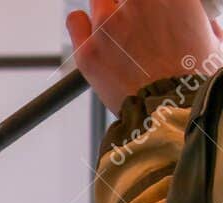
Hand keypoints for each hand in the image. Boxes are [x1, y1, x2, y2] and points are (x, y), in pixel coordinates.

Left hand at [67, 0, 222, 107]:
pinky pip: (75, 20)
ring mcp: (108, 26)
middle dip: (129, 5)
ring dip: (107, 13)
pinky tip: (91, 34)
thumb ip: (200, 23)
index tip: (150, 11)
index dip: (149, 4)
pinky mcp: (88, 50)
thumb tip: (197, 23)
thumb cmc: (195, 80)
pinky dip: (81, 25)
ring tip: (116, 33)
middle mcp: (136, 3)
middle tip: (137, 24)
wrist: (170, 111)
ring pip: (100, 1)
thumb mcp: (212, 41)